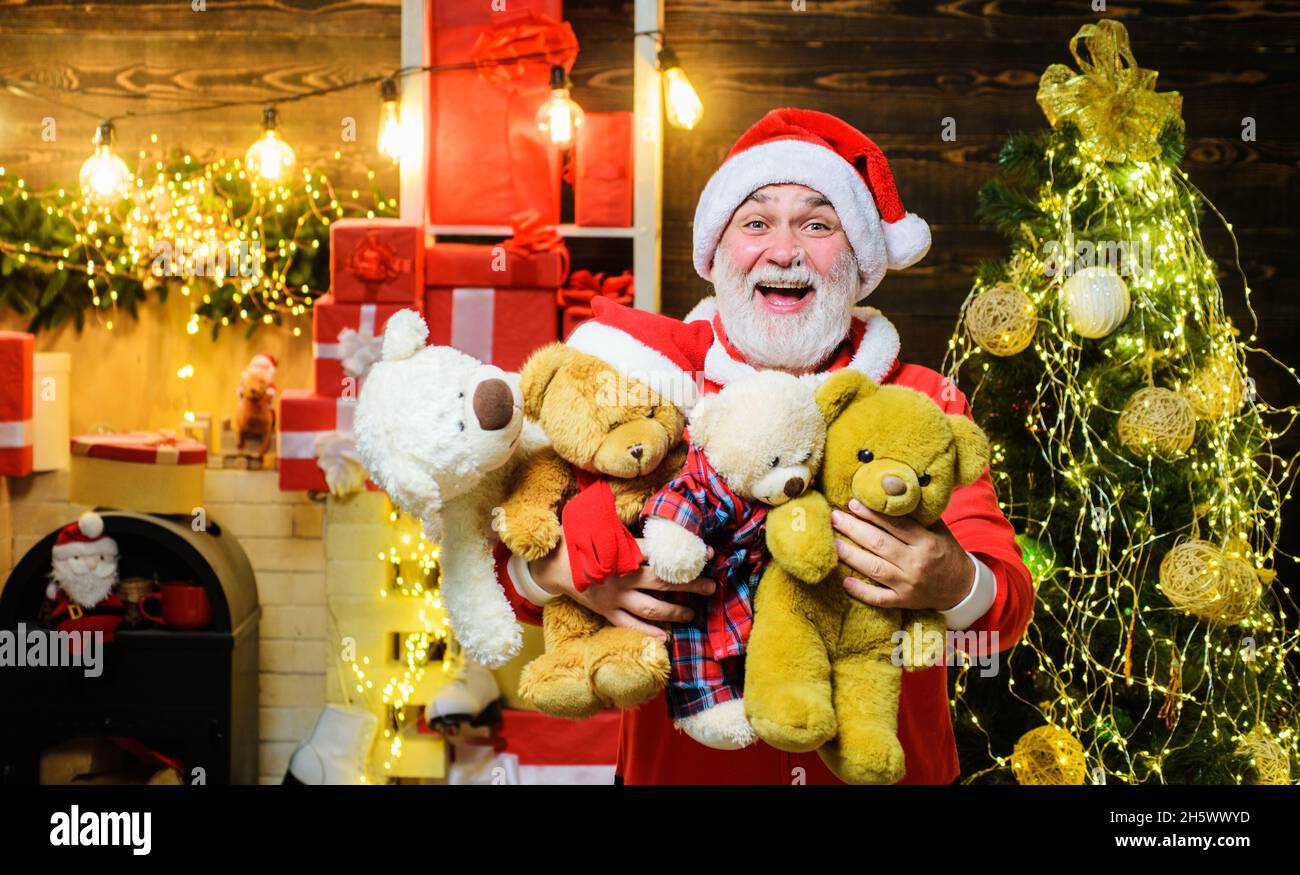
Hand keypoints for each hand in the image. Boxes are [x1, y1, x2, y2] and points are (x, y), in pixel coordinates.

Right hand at [528, 533, 716, 638]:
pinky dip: (647, 632)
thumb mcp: (597, 521)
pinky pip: (629, 625)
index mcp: (620, 551)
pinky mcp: (605, 611)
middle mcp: (620, 576)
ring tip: (693, 613)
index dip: (685, 552)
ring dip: (674, 610)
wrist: (550, 564)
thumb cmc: (578, 538)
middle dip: (689, 584)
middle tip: (710, 586)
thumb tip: (650, 505)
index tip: (707, 553)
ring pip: (650, 607)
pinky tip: (665, 638)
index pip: (659, 552)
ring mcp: (613, 597)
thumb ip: (623, 519)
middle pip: (661, 582)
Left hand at [830, 499, 971, 611]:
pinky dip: (861, 591)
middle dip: (854, 529)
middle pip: (880, 544)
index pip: (895, 525)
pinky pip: (879, 598)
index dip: (872, 513)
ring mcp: (909, 584)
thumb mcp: (937, 530)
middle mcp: (916, 563)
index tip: (852, 503)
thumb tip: (888, 493)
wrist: (962, 587)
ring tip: (832, 542)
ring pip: (875, 569)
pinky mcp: (904, 601)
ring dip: (851, 555)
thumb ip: (916, 516)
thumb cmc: (944, 551)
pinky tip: (844, 582)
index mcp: (927, 542)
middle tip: (834, 517)